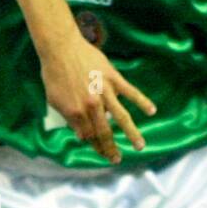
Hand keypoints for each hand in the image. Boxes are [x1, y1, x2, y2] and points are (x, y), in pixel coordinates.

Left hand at [40, 37, 154, 163]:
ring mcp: (104, 92)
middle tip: (118, 159)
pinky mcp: (113, 78)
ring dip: (132, 134)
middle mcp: (91, 106)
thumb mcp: (54, 101)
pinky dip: (142, 101)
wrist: (61, 48)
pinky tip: (152, 111)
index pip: (88, 136)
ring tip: (140, 147)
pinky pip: (130, 92)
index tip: (102, 154)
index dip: (95, 147)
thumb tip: (80, 134)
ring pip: (121, 117)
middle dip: (111, 149)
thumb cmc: (54, 74)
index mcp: (75, 113)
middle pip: (104, 132)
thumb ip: (68, 118)